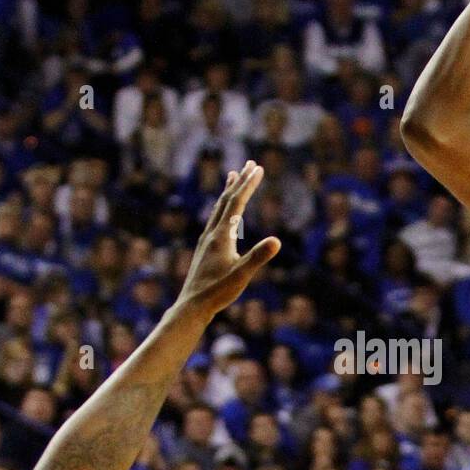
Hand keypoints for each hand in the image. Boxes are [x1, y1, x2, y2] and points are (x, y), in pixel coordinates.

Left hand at [177, 161, 279, 321]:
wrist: (192, 306)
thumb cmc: (217, 292)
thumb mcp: (241, 275)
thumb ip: (258, 257)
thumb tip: (277, 241)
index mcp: (221, 236)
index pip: (237, 203)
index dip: (248, 185)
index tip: (258, 168)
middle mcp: (212, 233)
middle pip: (227, 200)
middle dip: (240, 181)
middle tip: (250, 163)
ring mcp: (207, 241)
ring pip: (219, 209)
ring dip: (228, 191)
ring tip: (233, 176)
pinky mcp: (205, 249)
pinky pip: (216, 220)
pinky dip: (223, 208)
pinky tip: (226, 214)